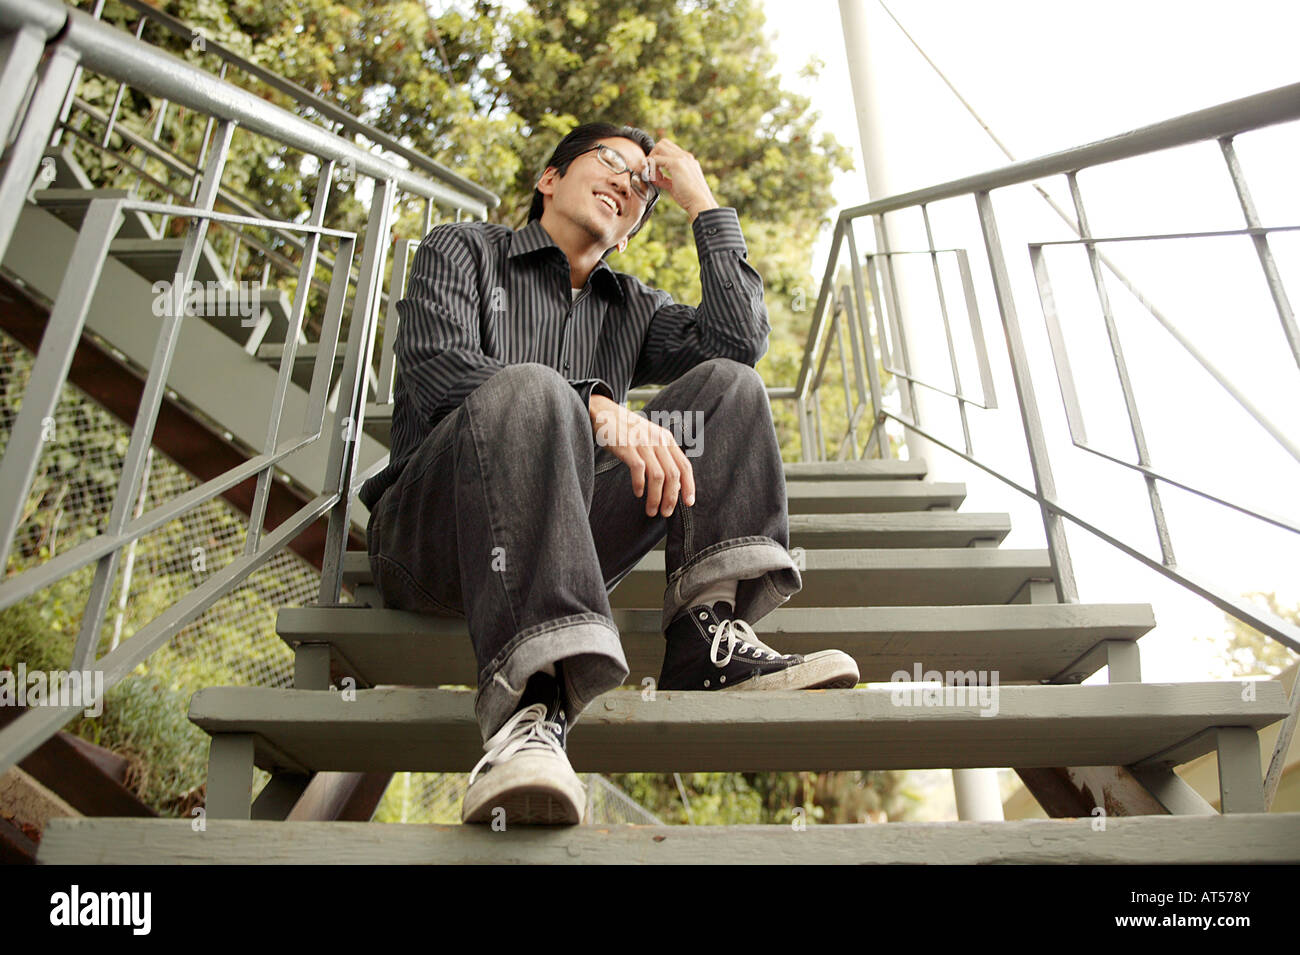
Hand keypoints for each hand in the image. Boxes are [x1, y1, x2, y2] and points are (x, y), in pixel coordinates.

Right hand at [588, 394, 696, 516]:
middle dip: (671, 498)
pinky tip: (638, 493)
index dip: (689, 486)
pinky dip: (640, 485)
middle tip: (666, 512)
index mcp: (667, 439)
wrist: (604, 412)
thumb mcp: (650, 438)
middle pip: (673, 474)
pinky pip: (639, 469)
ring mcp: (643, 443)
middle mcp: (658, 440)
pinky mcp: (627, 446)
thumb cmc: (627, 430)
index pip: (685, 466)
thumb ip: (662, 457)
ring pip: (658, 476)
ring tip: (651, 510)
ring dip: (656, 497)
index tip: (689, 502)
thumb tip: (674, 484)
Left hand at [644, 139, 718, 222]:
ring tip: (652, 174)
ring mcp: (682, 158)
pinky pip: (657, 159)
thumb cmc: (690, 198)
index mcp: (687, 160)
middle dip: (653, 154)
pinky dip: (651, 166)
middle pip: (663, 143)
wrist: (700, 204)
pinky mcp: (677, 164)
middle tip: (651, 169)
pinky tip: (653, 177)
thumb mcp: (675, 186)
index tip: (654, 170)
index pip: (668, 149)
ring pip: (659, 146)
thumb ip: (664, 180)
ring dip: (652, 158)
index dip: (658, 157)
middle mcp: (685, 156)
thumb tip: (652, 177)